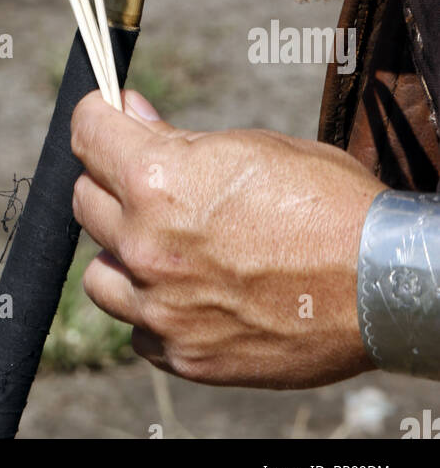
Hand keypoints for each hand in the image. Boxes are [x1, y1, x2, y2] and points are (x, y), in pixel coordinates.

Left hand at [71, 90, 385, 388]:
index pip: (85, 133)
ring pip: (100, 275)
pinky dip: (154, 311)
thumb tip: (126, 112)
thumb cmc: (325, 201)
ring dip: (123, 254)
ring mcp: (161, 307)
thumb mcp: (250, 147)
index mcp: (159, 181)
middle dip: (111, 182)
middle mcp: (146, 244)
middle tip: (152, 182)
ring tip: (171, 246)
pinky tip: (192, 294)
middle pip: (85, 201)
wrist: (382, 281)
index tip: (107, 118)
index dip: (96, 117)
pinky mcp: (184, 355)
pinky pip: (138, 329)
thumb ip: (175, 137)